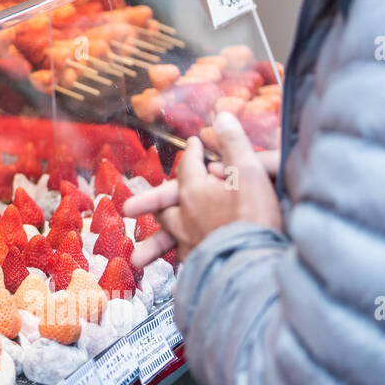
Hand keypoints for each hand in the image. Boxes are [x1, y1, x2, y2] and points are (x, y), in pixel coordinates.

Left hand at [123, 112, 282, 267]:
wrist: (253, 265)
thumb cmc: (253, 217)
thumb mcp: (250, 172)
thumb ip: (235, 144)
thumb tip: (221, 115)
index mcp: (194, 191)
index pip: (189, 166)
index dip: (193, 153)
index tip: (194, 144)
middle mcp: (184, 216)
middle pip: (165, 204)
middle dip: (154, 201)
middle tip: (130, 207)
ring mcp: (190, 242)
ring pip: (169, 236)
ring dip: (156, 241)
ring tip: (137, 254)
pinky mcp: (200, 265)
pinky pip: (186, 260)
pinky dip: (182, 261)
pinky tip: (181, 269)